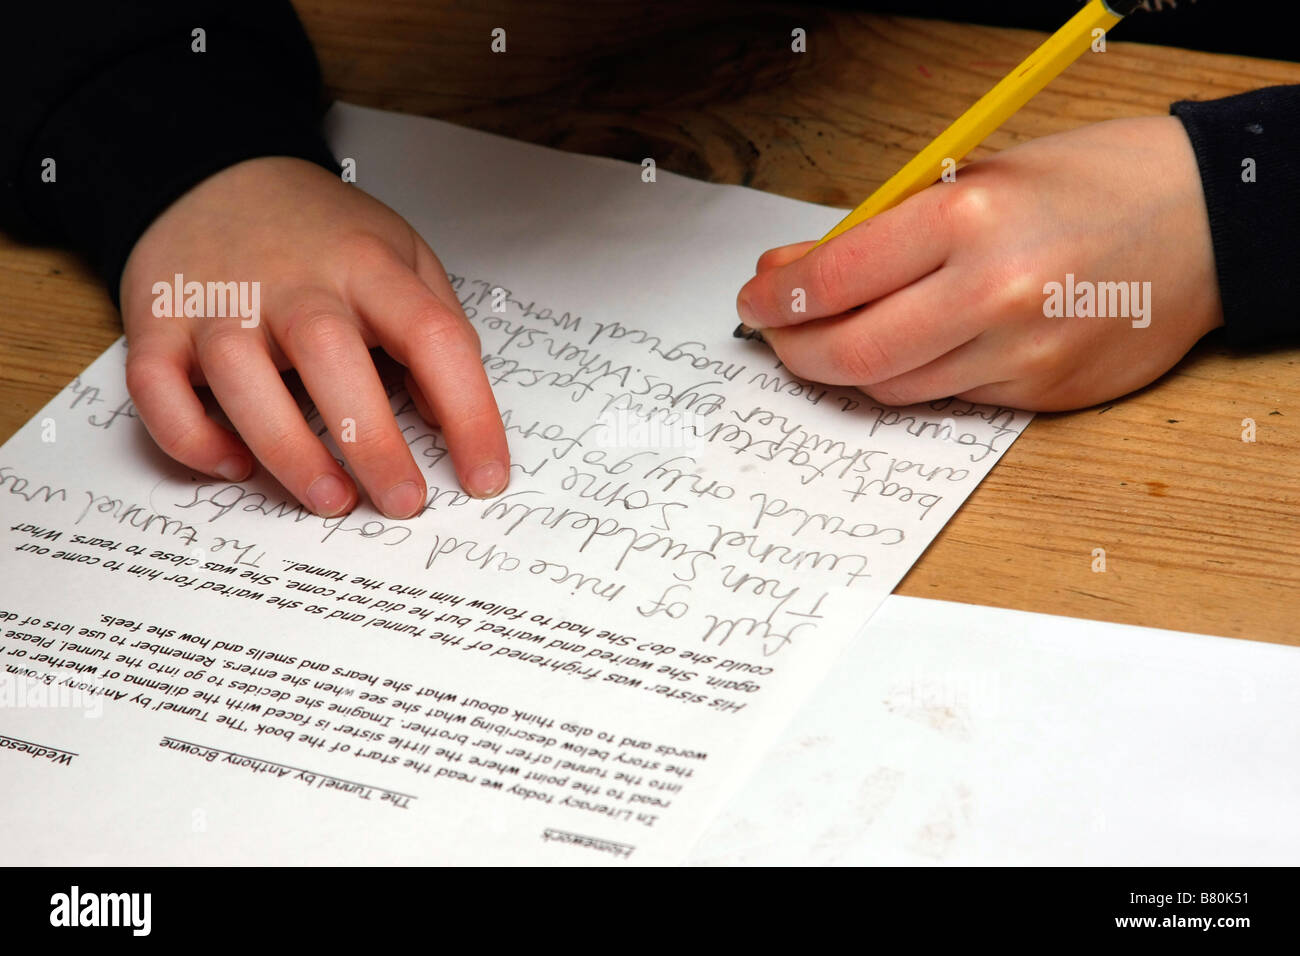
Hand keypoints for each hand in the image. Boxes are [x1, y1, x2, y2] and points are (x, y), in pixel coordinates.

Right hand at [119, 156, 508, 517]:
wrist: (215, 173)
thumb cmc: (319, 234)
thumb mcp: (401, 257)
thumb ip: (435, 332)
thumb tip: (447, 419)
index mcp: (367, 265)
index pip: (433, 337)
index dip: (470, 413)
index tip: (485, 476)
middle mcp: (292, 283)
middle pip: (333, 359)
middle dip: (374, 442)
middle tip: (406, 502)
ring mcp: (219, 303)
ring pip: (242, 379)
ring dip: (288, 450)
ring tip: (333, 499)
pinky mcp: (158, 325)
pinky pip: (158, 390)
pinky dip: (191, 438)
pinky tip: (234, 464)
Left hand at [735, 116, 1223, 410]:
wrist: (1207, 220)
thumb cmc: (1090, 182)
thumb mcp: (975, 176)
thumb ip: (886, 231)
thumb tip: (798, 273)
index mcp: (969, 217)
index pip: (834, 279)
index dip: (776, 297)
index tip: (755, 299)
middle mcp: (994, 293)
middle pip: (851, 354)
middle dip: (795, 351)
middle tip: (777, 336)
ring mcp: (1022, 355)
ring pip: (893, 389)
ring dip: (849, 369)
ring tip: (835, 340)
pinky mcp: (1043, 395)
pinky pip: (948, 399)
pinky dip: (915, 378)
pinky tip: (912, 349)